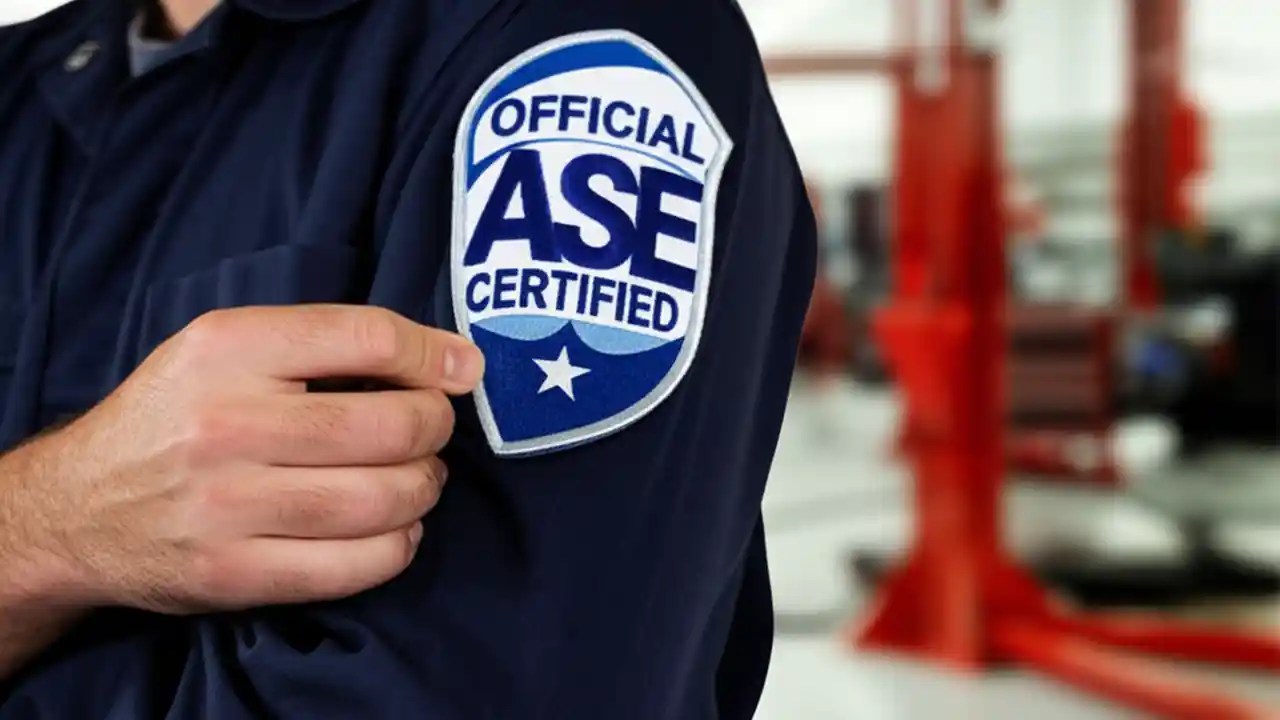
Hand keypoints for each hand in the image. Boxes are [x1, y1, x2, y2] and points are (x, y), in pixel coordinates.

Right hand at [0, 305, 482, 614]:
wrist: (77, 509)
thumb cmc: (176, 418)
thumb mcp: (226, 350)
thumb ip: (327, 343)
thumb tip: (455, 361)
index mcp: (227, 348)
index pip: (367, 337)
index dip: (435, 355)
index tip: (463, 371)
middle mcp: (226, 423)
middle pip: (392, 425)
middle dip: (435, 428)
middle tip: (431, 432)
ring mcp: (228, 506)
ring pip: (384, 498)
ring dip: (424, 489)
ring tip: (417, 479)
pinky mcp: (233, 573)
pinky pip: (357, 566)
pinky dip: (399, 545)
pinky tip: (394, 528)